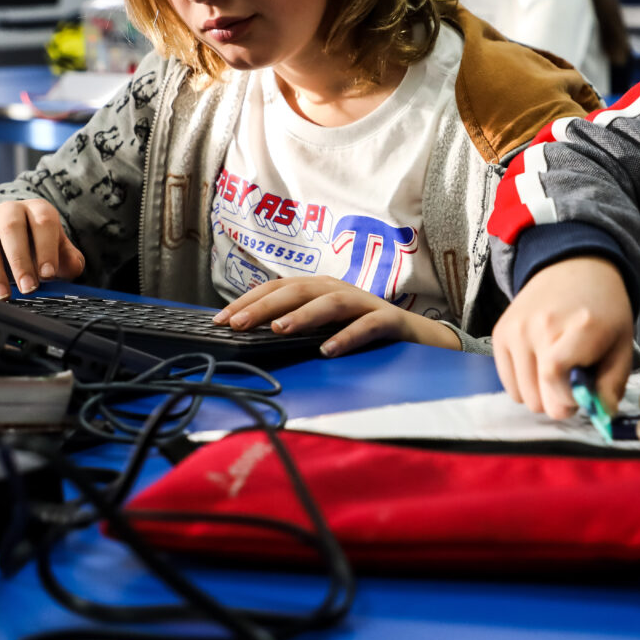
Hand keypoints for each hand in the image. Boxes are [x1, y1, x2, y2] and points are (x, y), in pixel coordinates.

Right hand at [0, 199, 85, 299]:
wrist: (12, 241)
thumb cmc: (38, 247)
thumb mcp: (58, 252)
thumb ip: (68, 259)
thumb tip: (71, 267)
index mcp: (38, 210)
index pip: (43, 223)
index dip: (46, 248)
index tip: (48, 275)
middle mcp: (10, 211)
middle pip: (12, 229)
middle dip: (20, 261)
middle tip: (27, 288)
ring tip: (1, 294)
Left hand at [213, 276, 461, 356]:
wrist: (420, 339)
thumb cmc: (364, 333)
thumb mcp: (325, 327)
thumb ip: (296, 327)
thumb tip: (250, 337)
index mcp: (320, 289)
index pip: (277, 288)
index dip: (248, 301)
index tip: (220, 321)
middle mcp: (339, 289)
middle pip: (297, 290)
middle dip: (264, 306)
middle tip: (237, 324)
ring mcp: (365, 303)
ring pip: (330, 302)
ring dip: (302, 315)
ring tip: (278, 330)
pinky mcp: (388, 320)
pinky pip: (366, 326)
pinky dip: (346, 336)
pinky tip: (327, 350)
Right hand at [492, 256, 634, 419]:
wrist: (574, 267)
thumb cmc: (604, 310)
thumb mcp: (622, 344)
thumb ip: (612, 384)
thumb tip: (600, 416)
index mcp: (579, 326)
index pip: (555, 378)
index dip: (568, 399)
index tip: (581, 395)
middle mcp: (541, 326)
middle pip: (538, 397)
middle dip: (559, 400)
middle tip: (574, 380)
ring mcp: (516, 329)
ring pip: (522, 397)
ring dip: (542, 394)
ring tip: (558, 370)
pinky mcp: (500, 333)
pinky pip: (508, 385)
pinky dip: (525, 385)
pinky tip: (541, 364)